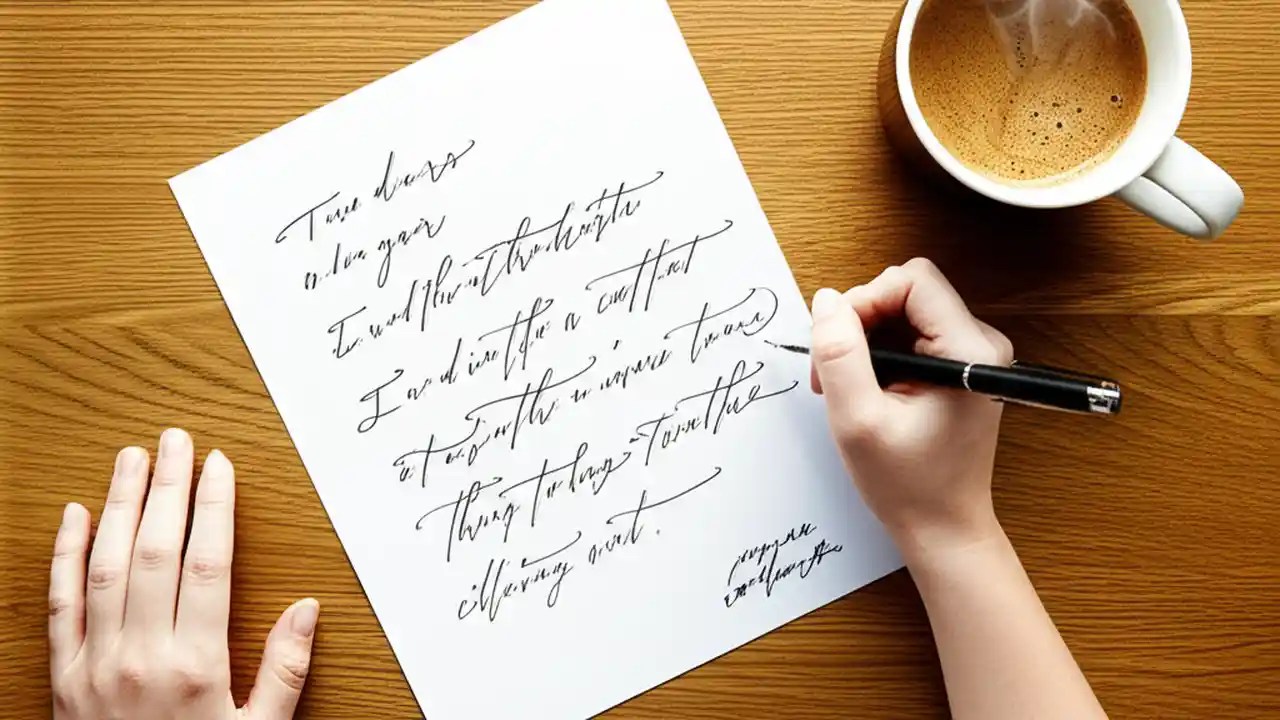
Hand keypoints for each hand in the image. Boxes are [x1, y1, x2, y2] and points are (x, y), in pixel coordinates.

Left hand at [48, 428, 318, 719]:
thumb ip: (285, 671)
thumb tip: (309, 608)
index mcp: (196, 665)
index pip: (208, 564)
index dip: (214, 507)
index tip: (219, 466)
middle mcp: (141, 655)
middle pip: (157, 551)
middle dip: (169, 488)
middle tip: (177, 439)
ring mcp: (95, 664)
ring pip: (107, 565)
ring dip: (120, 505)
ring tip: (132, 457)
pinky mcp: (62, 678)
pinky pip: (59, 605)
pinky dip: (64, 556)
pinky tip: (75, 516)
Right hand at [809, 258, 1013, 556]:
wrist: (943, 528)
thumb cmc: (909, 485)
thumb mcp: (858, 420)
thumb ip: (839, 354)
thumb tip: (826, 301)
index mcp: (969, 350)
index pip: (912, 280)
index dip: (864, 301)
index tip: (838, 344)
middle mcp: (980, 344)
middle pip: (907, 291)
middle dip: (860, 322)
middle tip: (834, 374)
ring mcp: (971, 355)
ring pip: (904, 311)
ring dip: (866, 341)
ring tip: (847, 388)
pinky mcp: (959, 366)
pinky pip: (910, 333)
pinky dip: (879, 354)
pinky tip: (866, 391)